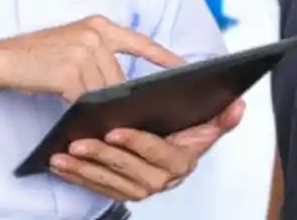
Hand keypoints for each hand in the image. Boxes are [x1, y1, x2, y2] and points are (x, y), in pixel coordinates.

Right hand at [0, 15, 182, 102]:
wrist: (3, 59)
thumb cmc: (38, 58)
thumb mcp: (73, 46)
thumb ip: (100, 57)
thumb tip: (124, 87)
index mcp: (99, 25)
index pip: (140, 42)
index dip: (164, 57)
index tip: (186, 68)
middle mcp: (95, 33)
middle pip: (120, 77)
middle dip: (115, 96)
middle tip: (111, 107)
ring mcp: (84, 50)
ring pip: (105, 91)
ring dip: (95, 102)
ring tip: (82, 105)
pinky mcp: (72, 70)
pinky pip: (87, 98)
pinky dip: (80, 106)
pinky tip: (68, 103)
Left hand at [49, 99, 245, 201]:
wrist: (169, 153)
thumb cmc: (182, 133)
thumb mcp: (202, 126)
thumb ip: (219, 118)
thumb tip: (238, 104)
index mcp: (182, 161)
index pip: (158, 154)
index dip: (136, 143)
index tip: (113, 130)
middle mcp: (162, 181)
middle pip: (129, 170)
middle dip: (102, 157)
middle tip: (78, 142)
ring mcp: (140, 190)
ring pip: (109, 181)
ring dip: (83, 169)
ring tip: (62, 153)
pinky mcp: (119, 192)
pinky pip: (96, 187)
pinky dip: (76, 177)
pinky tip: (57, 164)